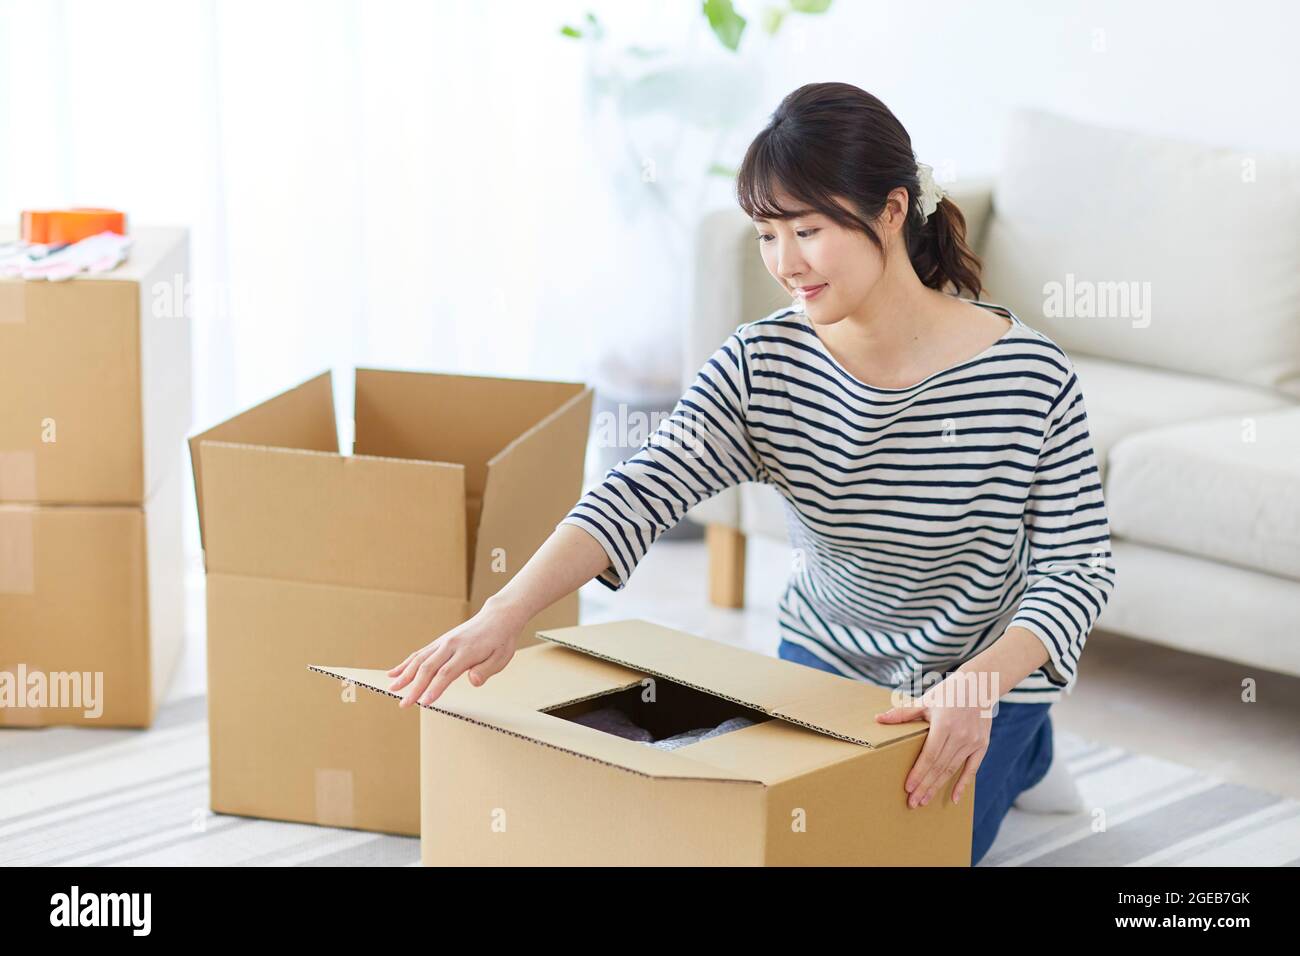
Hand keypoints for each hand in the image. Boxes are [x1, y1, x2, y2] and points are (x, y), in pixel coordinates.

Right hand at [386, 598, 526, 707]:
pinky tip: (394, 672)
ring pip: (420, 659)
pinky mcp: (439, 642)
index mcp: (467, 652)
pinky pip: (420, 653)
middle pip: (428, 668)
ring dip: (405, 675)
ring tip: (392, 689)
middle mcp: (451, 645)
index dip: (434, 689)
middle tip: (404, 704)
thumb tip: (473, 681)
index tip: (424, 703)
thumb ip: (486, 670)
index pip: (447, 673)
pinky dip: (406, 663)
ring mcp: (443, 642)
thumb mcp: (501, 658)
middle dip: (414, 687)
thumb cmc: (500, 640)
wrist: (497, 617)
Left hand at [874, 674, 992, 808]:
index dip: (918, 773)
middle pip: (940, 767)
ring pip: (952, 770)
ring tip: (925, 800)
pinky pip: (972, 769)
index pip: (929, 755)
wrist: (979, 685)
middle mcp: (960, 736)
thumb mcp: (925, 700)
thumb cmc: (947, 692)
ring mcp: (972, 742)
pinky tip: (954, 798)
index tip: (908, 788)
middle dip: (925, 786)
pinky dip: (963, 784)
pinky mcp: (982, 745)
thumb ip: (902, 713)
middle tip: (913, 803)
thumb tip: (878, 719)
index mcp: (944, 725)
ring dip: (938, 787)